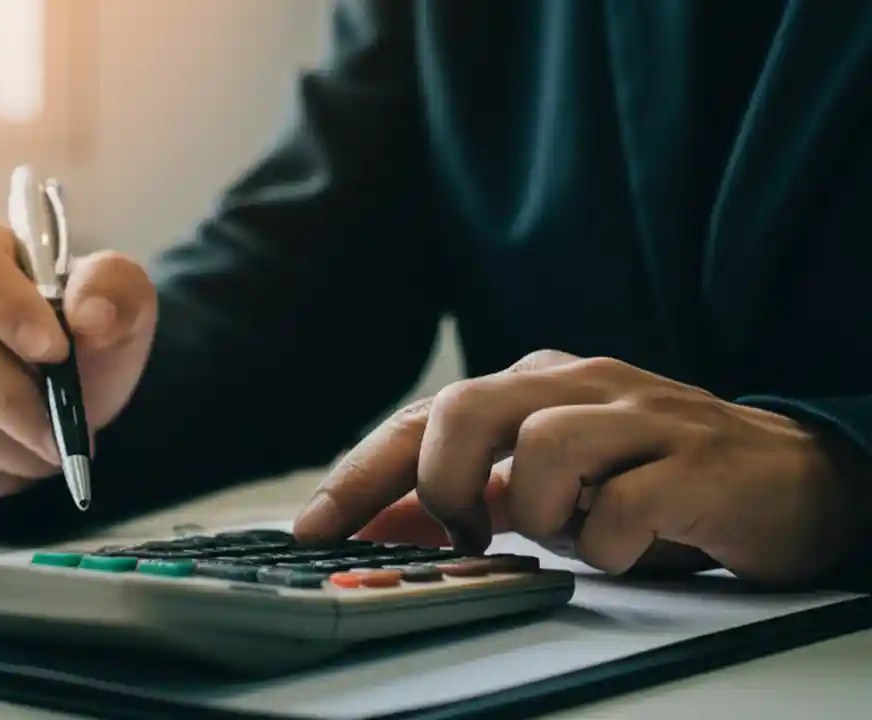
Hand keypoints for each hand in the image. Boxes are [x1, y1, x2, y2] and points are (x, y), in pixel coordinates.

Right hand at [0, 210, 156, 498]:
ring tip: (52, 451)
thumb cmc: (76, 327)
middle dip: (18, 400)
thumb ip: (114, 292)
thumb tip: (92, 317)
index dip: (8, 307)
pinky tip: (18, 465)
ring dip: (7, 445)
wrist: (59, 379)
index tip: (57, 352)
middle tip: (66, 433)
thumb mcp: (116, 297)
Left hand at [294, 350, 868, 583]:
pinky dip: (607, 544)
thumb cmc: (643, 476)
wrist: (783, 473)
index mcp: (531, 385)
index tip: (313, 528)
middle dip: (440, 484)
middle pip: (467, 407)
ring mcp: (639, 416)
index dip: (360, 475)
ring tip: (570, 531)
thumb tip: (375, 530)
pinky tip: (625, 545)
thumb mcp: (545, 481)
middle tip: (463, 532)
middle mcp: (577, 384)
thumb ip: (469, 495)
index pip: (421, 417)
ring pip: (543, 448)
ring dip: (537, 514)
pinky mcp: (695, 461)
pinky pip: (623, 505)